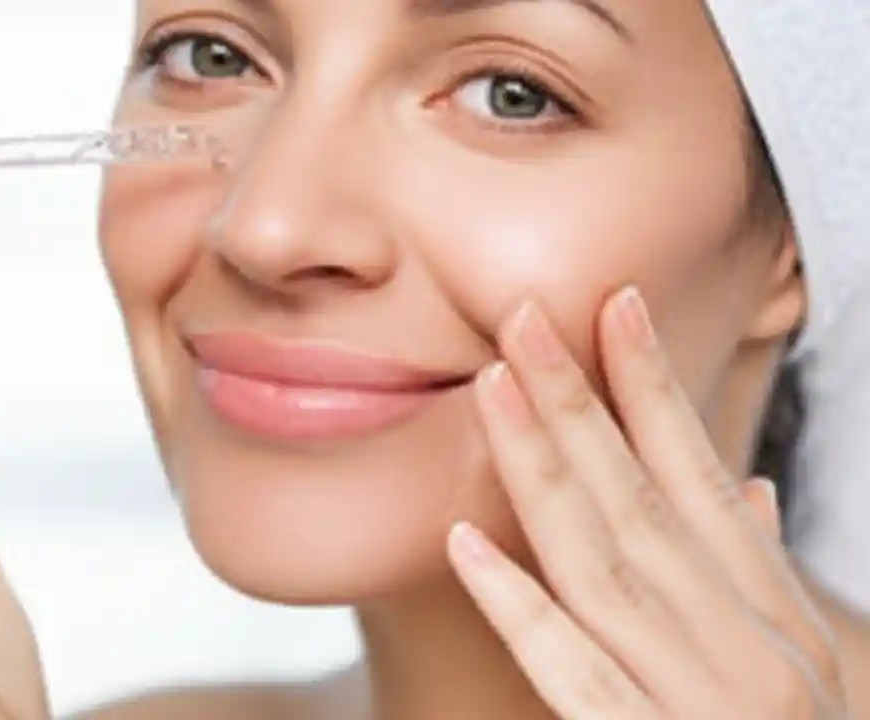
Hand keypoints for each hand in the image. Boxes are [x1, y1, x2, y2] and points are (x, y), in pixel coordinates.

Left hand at [447, 289, 847, 718]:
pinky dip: (521, 609)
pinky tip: (466, 547)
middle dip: (582, 404)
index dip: (654, 390)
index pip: (701, 480)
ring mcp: (702, 702)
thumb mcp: (802, 665)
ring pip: (606, 564)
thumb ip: (762, 578)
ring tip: (493, 389)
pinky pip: (577, 675)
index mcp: (767, 616)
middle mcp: (742, 645)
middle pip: (643, 502)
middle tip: (522, 316)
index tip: (611, 307)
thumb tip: (752, 491)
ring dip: (545, 471)